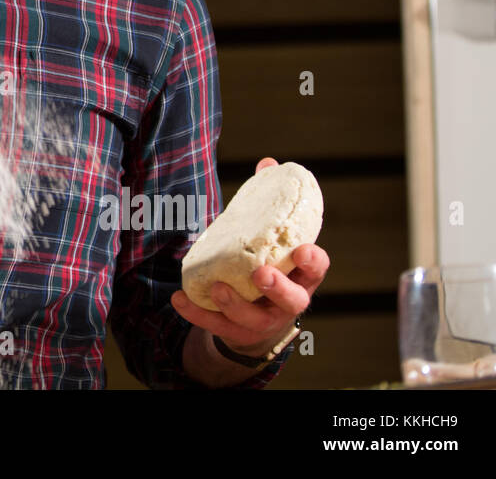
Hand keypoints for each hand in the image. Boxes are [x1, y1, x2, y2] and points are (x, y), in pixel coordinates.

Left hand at [170, 156, 330, 356]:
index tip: (302, 249)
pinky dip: (197, 312)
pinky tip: (179, 298)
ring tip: (218, 286)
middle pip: (292, 300)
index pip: (315, 269)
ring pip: (253, 318)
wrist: (257, 317)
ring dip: (235, 303)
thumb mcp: (271, 238)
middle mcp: (288, 302)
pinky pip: (216, 325)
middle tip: (261, 273)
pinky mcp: (237, 332)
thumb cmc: (267, 265)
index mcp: (300, 276)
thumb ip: (269, 204)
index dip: (312, 261)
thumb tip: (267, 164)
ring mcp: (263, 321)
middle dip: (278, 288)